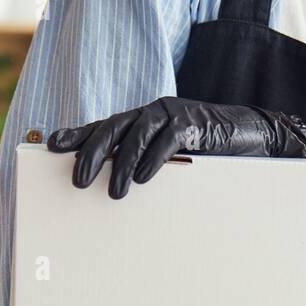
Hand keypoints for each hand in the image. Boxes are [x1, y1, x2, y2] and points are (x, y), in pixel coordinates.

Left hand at [46, 96, 305, 198]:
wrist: (254, 138)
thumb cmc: (208, 155)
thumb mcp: (171, 161)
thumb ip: (144, 166)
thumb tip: (114, 189)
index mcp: (144, 121)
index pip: (104, 126)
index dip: (77, 134)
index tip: (51, 145)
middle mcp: (154, 113)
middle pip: (113, 126)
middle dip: (91, 152)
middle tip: (78, 180)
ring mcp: (174, 115)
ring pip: (137, 132)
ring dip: (122, 163)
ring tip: (114, 192)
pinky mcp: (196, 124)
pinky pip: (169, 139)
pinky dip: (154, 158)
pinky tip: (144, 178)